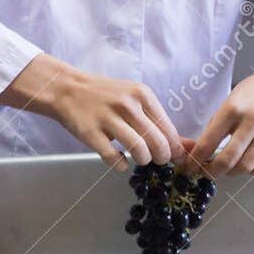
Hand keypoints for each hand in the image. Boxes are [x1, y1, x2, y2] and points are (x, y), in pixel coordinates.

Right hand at [0, 53, 182, 171]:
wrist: (68, 89)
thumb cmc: (106, 96)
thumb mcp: (133, 98)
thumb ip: (156, 120)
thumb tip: (186, 146)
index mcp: (142, 94)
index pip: (168, 128)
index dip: (173, 148)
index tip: (172, 156)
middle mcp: (127, 104)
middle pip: (157, 141)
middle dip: (162, 157)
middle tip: (157, 160)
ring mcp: (108, 118)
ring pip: (139, 150)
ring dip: (143, 160)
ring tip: (139, 158)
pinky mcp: (90, 133)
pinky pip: (113, 157)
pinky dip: (120, 165)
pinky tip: (119, 161)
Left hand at [189, 52, 253, 176]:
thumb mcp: (232, 98)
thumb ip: (219, 123)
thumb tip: (202, 149)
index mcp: (234, 108)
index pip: (209, 141)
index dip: (197, 158)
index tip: (191, 165)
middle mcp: (253, 120)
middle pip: (229, 159)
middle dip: (213, 171)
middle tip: (207, 173)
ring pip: (247, 167)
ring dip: (233, 173)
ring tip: (227, 168)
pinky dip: (252, 171)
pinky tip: (248, 164)